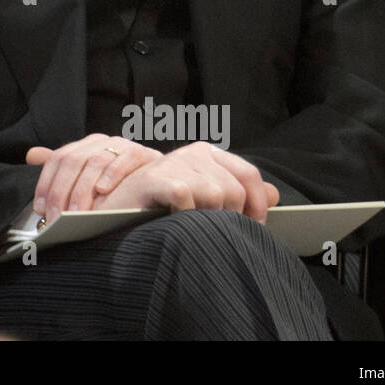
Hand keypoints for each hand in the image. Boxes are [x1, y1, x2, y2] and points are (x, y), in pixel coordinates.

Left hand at [26, 134, 162, 224]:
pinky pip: (124, 159)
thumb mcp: (87, 173)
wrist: (160, 174)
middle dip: (62, 192)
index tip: (40, 208)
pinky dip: (112, 174)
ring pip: (95, 162)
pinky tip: (103, 190)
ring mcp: (121, 145)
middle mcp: (100, 142)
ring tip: (77, 214)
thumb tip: (31, 155)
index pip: (58, 159)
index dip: (46, 184)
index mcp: (84, 146)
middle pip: (73, 162)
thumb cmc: (118, 179)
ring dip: (83, 190)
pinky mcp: (141, 153)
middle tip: (58, 218)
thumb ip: (61, 166)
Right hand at [93, 142, 278, 222]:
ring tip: (183, 224)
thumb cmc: (157, 206)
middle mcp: (193, 153)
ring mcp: (176, 164)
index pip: (248, 175)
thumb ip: (236, 192)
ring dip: (203, 219)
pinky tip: (169, 221)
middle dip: (228, 217)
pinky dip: (183, 217)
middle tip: (208, 231)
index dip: (255, 205)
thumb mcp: (201, 198)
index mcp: (206, 154)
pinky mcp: (160, 179)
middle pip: (235, 191)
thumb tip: (274, 194)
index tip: (252, 228)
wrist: (110, 209)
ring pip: (216, 199)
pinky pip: (189, 203)